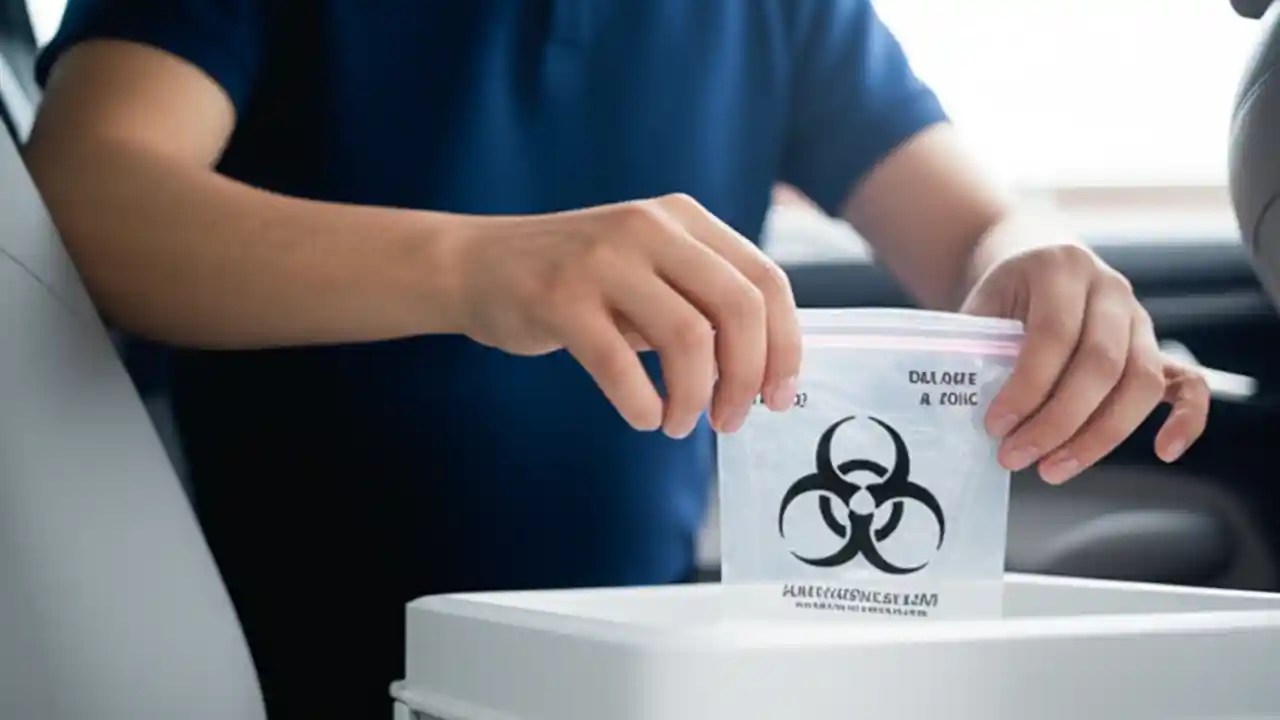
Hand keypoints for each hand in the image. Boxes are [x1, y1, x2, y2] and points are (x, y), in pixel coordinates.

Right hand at [453, 193, 801, 437]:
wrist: (476, 265)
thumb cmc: (575, 281)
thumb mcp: (648, 271)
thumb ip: (701, 303)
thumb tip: (764, 371)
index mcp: (684, 218)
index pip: (766, 281)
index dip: (785, 347)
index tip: (779, 397)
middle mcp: (650, 228)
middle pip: (738, 308)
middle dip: (747, 378)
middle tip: (731, 420)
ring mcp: (603, 259)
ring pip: (688, 339)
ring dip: (695, 398)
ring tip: (680, 423)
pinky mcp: (559, 297)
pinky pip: (621, 365)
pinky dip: (643, 405)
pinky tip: (643, 416)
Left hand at [961, 240, 1209, 483]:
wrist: (1034, 258)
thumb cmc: (1004, 293)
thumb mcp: (980, 305)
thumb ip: (975, 349)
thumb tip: (960, 411)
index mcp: (1060, 269)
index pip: (1054, 335)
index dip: (1026, 387)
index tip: (995, 426)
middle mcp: (1109, 289)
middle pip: (1101, 365)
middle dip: (1057, 422)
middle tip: (1015, 457)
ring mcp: (1139, 317)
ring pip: (1140, 382)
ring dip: (1100, 436)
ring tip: (1053, 469)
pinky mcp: (1155, 346)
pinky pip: (1188, 382)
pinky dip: (1186, 419)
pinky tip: (1164, 452)